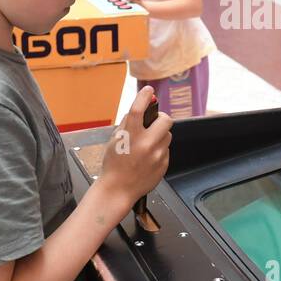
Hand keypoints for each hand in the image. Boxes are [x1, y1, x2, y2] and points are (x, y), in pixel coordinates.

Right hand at [99, 87, 171, 202]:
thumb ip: (127, 123)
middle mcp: (146, 144)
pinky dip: (159, 150)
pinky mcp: (164, 165)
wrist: (118, 190)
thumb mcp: (114, 140)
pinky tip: (147, 158)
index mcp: (131, 136)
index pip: (139, 108)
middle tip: (154, 122)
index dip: (144, 96)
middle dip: (160, 118)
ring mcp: (157, 155)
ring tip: (147, 144)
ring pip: (167, 135)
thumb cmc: (113, 165)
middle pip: (165, 119)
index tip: (148, 91)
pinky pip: (166, 150)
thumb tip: (138, 110)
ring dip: (159, 135)